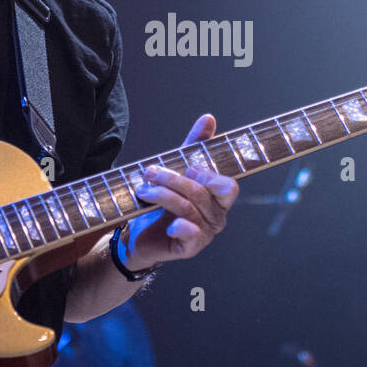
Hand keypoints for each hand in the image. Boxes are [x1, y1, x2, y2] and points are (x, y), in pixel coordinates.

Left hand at [125, 113, 239, 268]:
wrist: (137, 234)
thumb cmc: (162, 200)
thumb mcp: (177, 168)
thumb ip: (195, 145)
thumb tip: (209, 118)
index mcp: (219, 198)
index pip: (229, 186)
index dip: (209, 175)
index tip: (187, 167)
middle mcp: (216, 217)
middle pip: (202, 194)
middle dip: (173, 179)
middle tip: (150, 172)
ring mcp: (204, 234)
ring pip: (188, 209)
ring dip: (161, 195)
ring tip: (142, 189)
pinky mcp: (189, 248)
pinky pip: (190, 235)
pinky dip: (179, 226)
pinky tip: (168, 224)